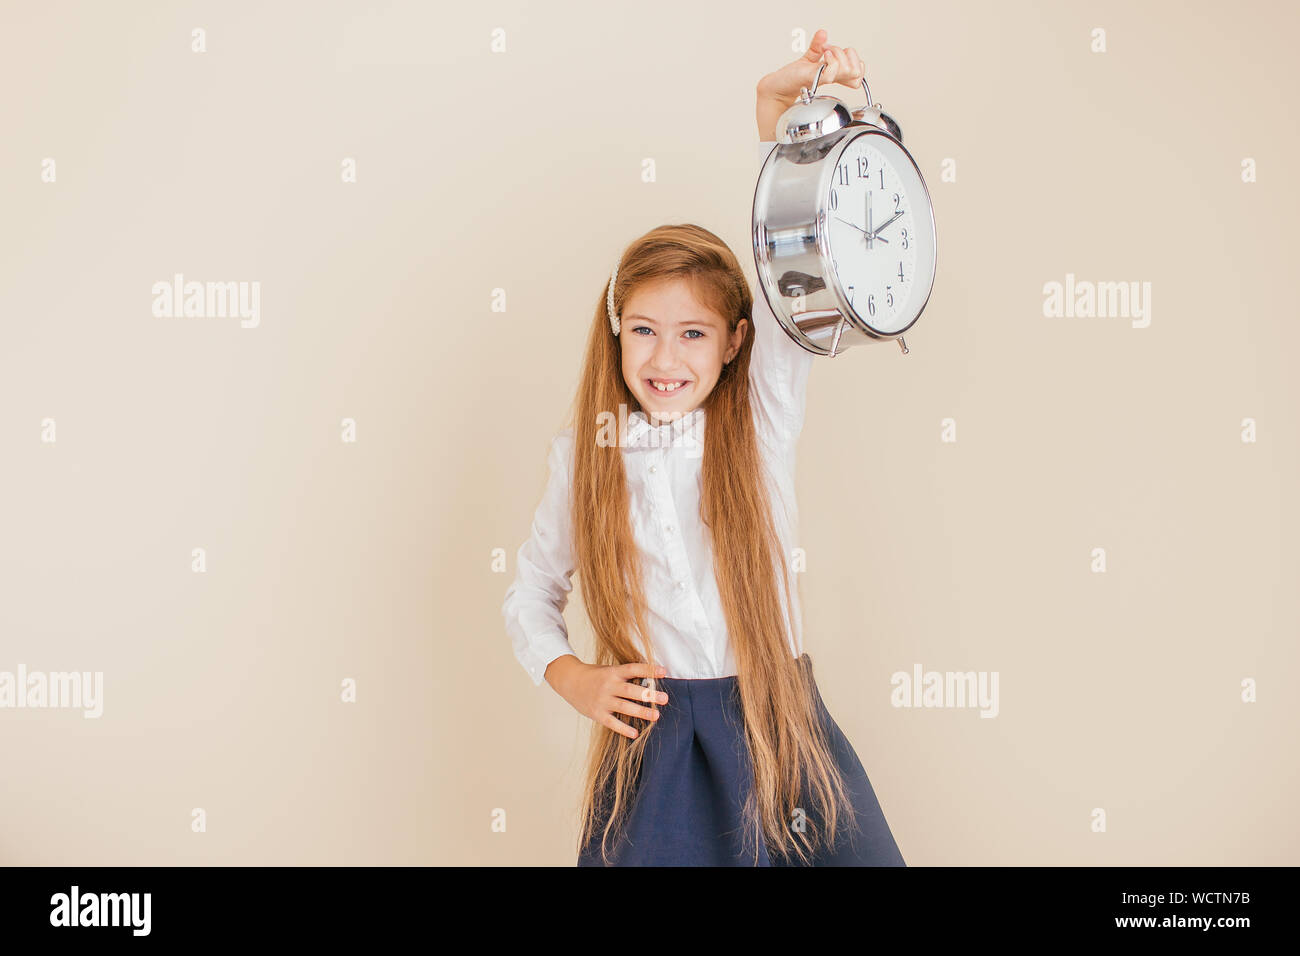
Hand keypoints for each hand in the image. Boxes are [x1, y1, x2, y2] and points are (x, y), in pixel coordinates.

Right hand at [546, 657, 669, 739]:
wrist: (570, 681)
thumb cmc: (595, 676)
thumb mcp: (609, 670)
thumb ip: (626, 676)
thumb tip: (651, 679)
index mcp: (613, 672)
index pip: (633, 669)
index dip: (648, 670)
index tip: (663, 672)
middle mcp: (608, 686)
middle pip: (630, 690)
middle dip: (648, 695)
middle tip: (664, 698)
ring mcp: (602, 700)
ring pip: (624, 707)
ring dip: (641, 712)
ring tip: (656, 716)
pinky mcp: (597, 713)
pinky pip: (612, 723)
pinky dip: (623, 729)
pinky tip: (635, 734)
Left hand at [757, 29, 865, 103]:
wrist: (777, 86)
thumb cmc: (792, 78)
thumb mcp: (809, 58)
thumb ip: (817, 46)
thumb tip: (823, 33)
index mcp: (835, 74)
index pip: (858, 72)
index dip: (856, 62)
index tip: (840, 54)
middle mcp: (832, 78)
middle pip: (857, 71)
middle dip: (848, 55)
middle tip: (831, 52)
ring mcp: (825, 79)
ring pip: (848, 70)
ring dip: (839, 55)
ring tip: (826, 53)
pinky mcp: (815, 79)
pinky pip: (832, 73)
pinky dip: (831, 62)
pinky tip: (823, 57)